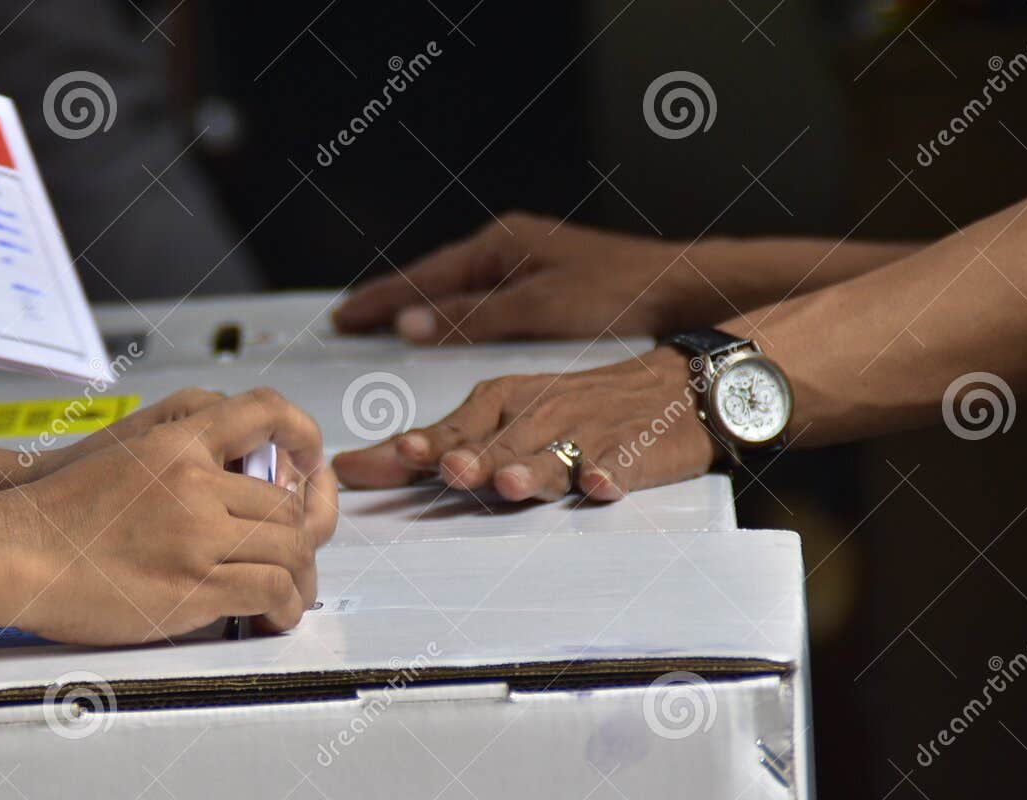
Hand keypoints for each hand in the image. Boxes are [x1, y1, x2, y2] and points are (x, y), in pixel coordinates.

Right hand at [0, 389, 339, 643]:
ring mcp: (196, 533)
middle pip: (287, 500)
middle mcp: (194, 481)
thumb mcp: (123, 453)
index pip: (263, 411)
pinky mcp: (194, 585)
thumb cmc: (56, 514)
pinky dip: (285, 606)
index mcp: (176, 441)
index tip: (313, 462)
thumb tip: (228, 477)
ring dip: (302, 576)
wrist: (13, 552)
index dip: (302, 433)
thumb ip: (178, 456)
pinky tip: (276, 616)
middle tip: (304, 553)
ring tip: (294, 594)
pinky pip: (270, 590)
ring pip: (289, 546)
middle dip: (307, 529)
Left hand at [332, 346, 715, 501]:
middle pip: (500, 442)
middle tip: (451, 471)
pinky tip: (599, 483)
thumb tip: (344, 468)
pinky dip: (609, 473)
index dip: (427, 443)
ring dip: (531, 468)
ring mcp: (585, 434)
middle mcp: (538, 415)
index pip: (455, 427)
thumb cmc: (573, 409)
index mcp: (502, 402)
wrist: (674, 389)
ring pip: (554, 455)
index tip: (399, 453)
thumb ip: (429, 447)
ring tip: (511, 483)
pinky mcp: (632, 451)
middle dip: (474, 457)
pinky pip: (619, 463)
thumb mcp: (501, 417)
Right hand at [333, 212, 694, 343]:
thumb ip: (471, 316)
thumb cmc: (620, 294)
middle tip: (348, 320)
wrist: (684, 289)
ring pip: (456, 288)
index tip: (342, 318)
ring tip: (382, 324)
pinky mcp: (544, 283)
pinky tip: (443, 327)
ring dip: (417, 306)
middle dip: (389, 299)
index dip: (379, 300)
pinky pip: (479, 298)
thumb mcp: (537, 308)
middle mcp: (509, 247)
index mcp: (501, 244)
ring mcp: (527, 263)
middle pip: (433, 277)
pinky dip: (450, 312)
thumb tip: (407, 324)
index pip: (422, 276)